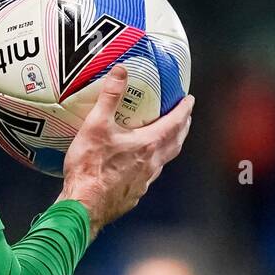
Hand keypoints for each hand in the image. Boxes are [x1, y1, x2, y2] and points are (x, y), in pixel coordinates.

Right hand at [58, 64, 193, 238]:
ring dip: (170, 146)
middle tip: (184, 117)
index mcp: (148, 144)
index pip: (174, 123)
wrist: (84, 204)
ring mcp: (145, 180)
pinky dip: (153, 163)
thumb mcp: (96, 126)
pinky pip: (150, 174)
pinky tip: (140, 164)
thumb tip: (121, 71)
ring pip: (164, 159)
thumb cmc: (90, 166)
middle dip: (182, 127)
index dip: (184, 110)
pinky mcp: (134, 193)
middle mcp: (152, 163)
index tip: (189, 100)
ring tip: (166, 138)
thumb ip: (109, 97)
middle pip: (176, 142)